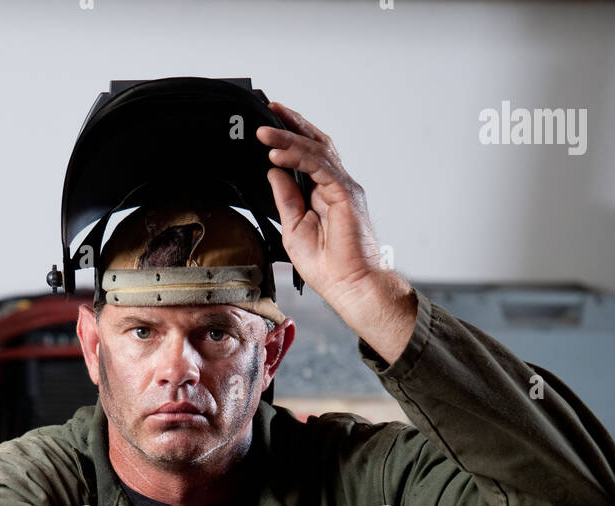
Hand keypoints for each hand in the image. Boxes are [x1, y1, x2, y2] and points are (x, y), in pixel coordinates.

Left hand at [256, 102, 414, 350]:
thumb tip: (274, 171)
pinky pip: (318, 165)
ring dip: (288, 137)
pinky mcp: (344, 193)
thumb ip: (286, 198)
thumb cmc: (328, 267)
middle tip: (267, 111)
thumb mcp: (293, 229)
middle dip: (291, 125)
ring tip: (264, 132)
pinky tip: (278, 152)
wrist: (350, 285)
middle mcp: (336, 185)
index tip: (267, 127)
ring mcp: (342, 187)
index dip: (289, 138)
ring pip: (314, 150)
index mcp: (325, 193)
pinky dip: (297, 156)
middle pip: (314, 144)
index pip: (307, 156)